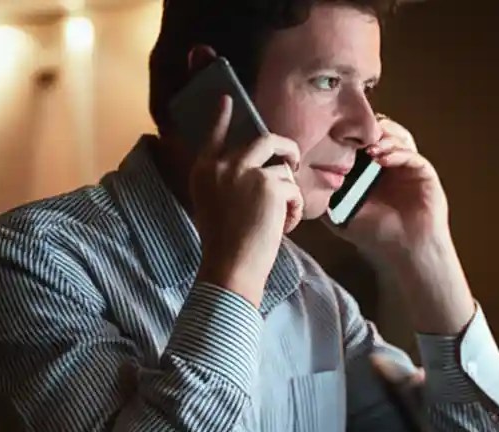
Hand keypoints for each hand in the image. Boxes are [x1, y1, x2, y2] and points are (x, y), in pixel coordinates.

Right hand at [191, 96, 303, 305]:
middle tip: (293, 160)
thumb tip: (257, 167)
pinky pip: (294, 190)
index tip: (227, 100)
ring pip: (283, 169)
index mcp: (204, 170)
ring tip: (282, 218)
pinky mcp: (270, 185)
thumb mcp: (214, 205)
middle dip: (286, 147)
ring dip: (289, 194)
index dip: (222, 118)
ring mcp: (246, 171)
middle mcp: (223, 165)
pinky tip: (285, 227)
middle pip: (264, 140)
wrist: (231, 265)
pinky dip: (295, 210)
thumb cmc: (224, 244)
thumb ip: (226, 181)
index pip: (214, 136)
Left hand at [327, 115, 474, 334]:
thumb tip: (299, 188)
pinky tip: (381, 157)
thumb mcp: (342, 215)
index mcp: (373, 171)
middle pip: (383, 132)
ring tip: (368, 146)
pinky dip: (396, 152)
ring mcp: (409, 167)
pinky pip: (412, 155)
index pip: (364, 141)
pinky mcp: (424, 173)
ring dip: (383, 137)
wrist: (405, 255)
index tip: (336, 134)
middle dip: (369, 129)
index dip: (352, 135)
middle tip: (354, 133)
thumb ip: (325, 200)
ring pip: (399, 137)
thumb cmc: (377, 237)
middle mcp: (393, 165)